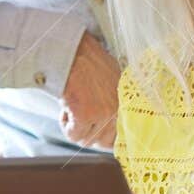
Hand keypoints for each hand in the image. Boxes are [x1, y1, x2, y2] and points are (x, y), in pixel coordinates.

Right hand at [60, 32, 119, 148]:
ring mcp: (103, 113)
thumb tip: (111, 122)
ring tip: (72, 108)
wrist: (73, 52)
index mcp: (128, 102)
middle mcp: (119, 109)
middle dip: (89, 134)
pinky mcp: (86, 115)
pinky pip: (73, 135)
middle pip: (105, 142)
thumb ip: (115, 101)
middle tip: (79, 120)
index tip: (98, 135)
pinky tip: (65, 109)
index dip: (108, 138)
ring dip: (75, 128)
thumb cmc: (88, 60)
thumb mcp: (113, 79)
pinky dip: (65, 125)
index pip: (123, 135)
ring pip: (87, 140)